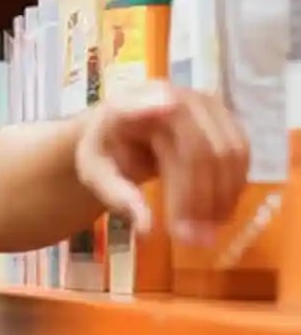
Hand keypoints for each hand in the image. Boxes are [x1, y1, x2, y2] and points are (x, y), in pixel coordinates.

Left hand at [74, 81, 248, 244]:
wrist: (121, 132)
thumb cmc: (105, 153)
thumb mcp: (96, 175)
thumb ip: (117, 197)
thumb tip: (147, 230)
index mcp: (128, 104)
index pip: (148, 107)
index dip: (160, 108)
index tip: (168, 110)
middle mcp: (171, 94)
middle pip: (198, 148)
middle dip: (198, 198)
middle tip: (190, 240)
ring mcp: (202, 104)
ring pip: (227, 153)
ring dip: (220, 198)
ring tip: (204, 235)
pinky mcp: (223, 118)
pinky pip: (239, 155)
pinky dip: (232, 187)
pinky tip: (219, 216)